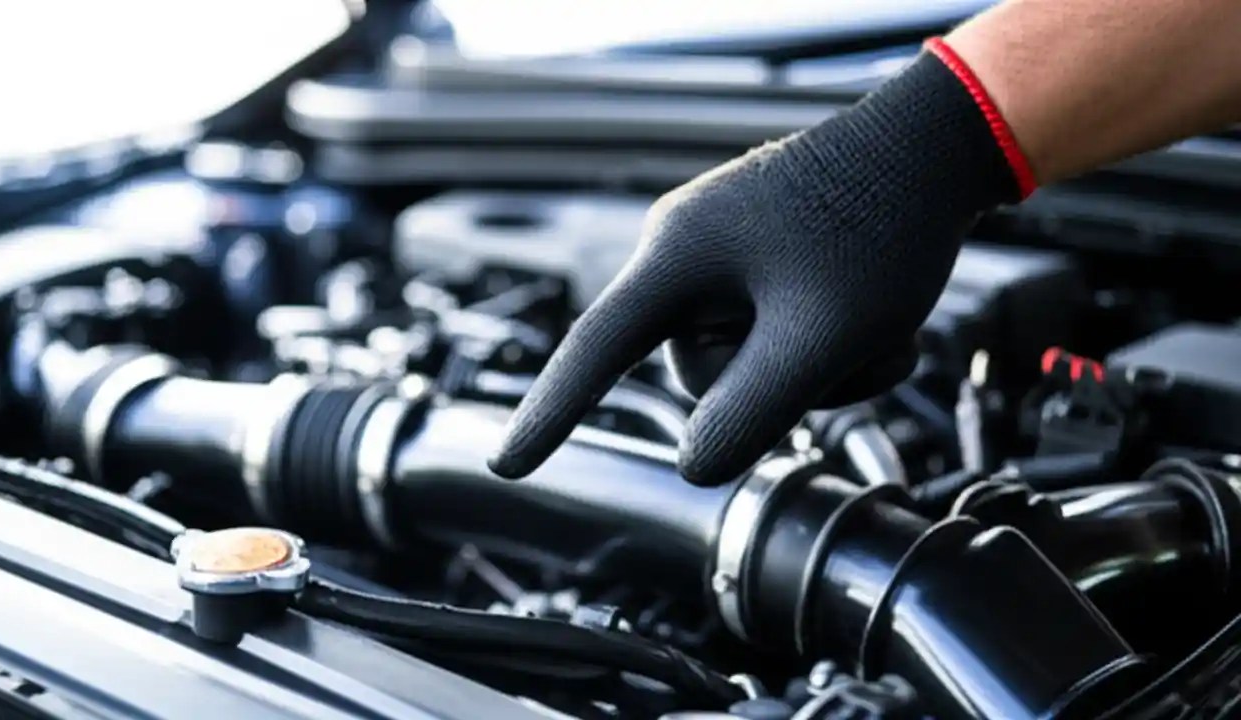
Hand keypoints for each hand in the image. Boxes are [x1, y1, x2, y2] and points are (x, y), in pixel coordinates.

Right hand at [489, 45, 1028, 486]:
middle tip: (849, 341)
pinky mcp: (754, 257)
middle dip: (776, 383)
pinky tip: (864, 316)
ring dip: (811, 368)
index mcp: (678, 255)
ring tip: (867, 326)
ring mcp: (719, 252)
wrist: (941, 150)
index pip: (598, 349)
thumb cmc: (885, 227)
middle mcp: (683, 248)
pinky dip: (817, 344)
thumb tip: (692, 466)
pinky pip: (765, 333)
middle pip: (700, 373)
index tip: (508, 465)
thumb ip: (748, 412)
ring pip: (742, 362)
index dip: (551, 414)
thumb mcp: (821, 336)